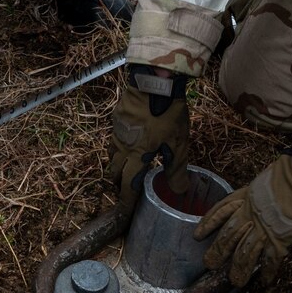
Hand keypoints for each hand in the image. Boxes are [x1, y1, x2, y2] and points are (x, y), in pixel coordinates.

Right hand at [107, 65, 189, 211]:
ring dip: (116, 165)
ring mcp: (117, 131)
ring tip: (124, 168)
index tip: (125, 211)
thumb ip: (177, 169)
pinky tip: (129, 142)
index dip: (126, 200)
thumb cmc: (168, 114)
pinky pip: (115, 138)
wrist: (153, 81)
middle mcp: (122, 146)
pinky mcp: (118, 117)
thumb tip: (179, 192)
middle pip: (114, 171)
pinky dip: (119, 147)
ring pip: (112, 154)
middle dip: (118, 183)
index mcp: (136, 157)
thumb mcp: (178, 144)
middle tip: (124, 189)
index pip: (127, 185)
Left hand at [195, 151, 291, 285]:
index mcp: (244, 198)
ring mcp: (262, 231)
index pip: (219, 212)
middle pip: (227, 237)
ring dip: (239, 269)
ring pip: (244, 254)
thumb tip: (260, 201)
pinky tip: (264, 282)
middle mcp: (248, 216)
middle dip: (217, 252)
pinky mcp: (278, 243)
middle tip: (209, 264)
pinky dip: (267, 273)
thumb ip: (259, 195)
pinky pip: (270, 262)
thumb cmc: (290, 175)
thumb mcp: (265, 181)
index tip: (197, 235)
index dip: (208, 224)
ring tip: (235, 281)